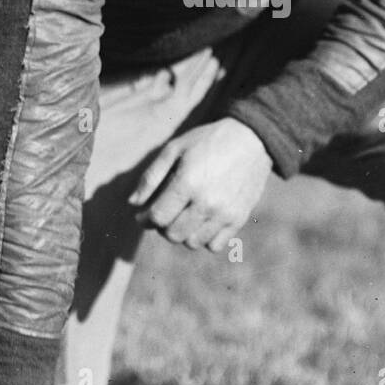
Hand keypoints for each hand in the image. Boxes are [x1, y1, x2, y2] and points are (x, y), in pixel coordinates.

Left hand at [129, 118, 271, 251]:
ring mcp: (225, 213)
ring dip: (183, 234)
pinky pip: (214, 245)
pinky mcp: (238, 219)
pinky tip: (202, 222)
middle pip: (173, 234)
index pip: (157, 217)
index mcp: (188, 183)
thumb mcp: (174, 148)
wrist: (251, 139)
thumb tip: (133, 203)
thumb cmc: (208, 141)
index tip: (144, 214)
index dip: (145, 218)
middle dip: (163, 226)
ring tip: (184, 217)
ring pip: (192, 243)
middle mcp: (207, 203)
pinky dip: (204, 239)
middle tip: (165, 213)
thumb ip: (151, 177)